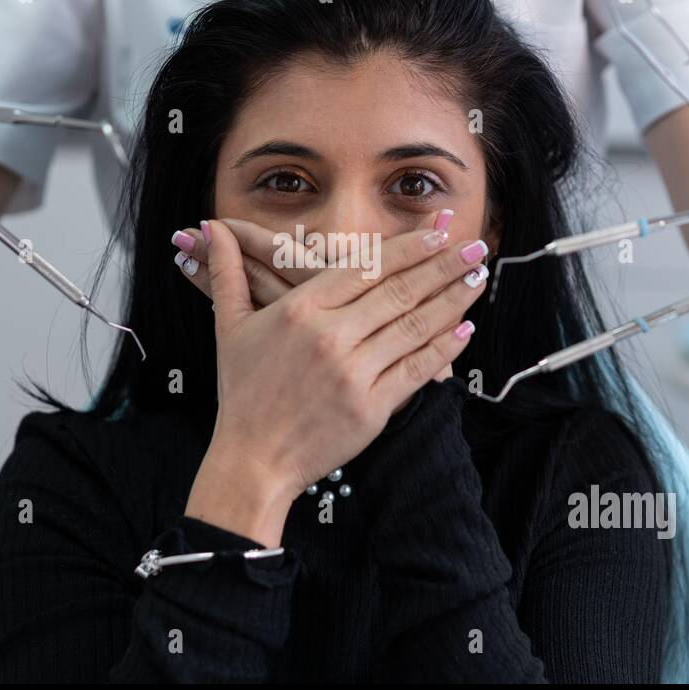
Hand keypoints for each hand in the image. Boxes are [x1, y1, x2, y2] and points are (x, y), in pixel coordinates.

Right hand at [170, 214, 458, 379]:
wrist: (252, 460)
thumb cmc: (242, 393)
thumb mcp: (229, 327)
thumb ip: (228, 274)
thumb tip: (210, 229)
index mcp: (300, 310)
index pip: (366, 267)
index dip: (407, 247)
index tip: (436, 230)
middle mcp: (330, 336)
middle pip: (399, 290)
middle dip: (442, 265)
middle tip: (474, 245)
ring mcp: (354, 372)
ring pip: (415, 325)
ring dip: (452, 299)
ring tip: (478, 278)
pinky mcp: (372, 407)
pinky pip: (417, 369)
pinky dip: (445, 348)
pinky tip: (465, 330)